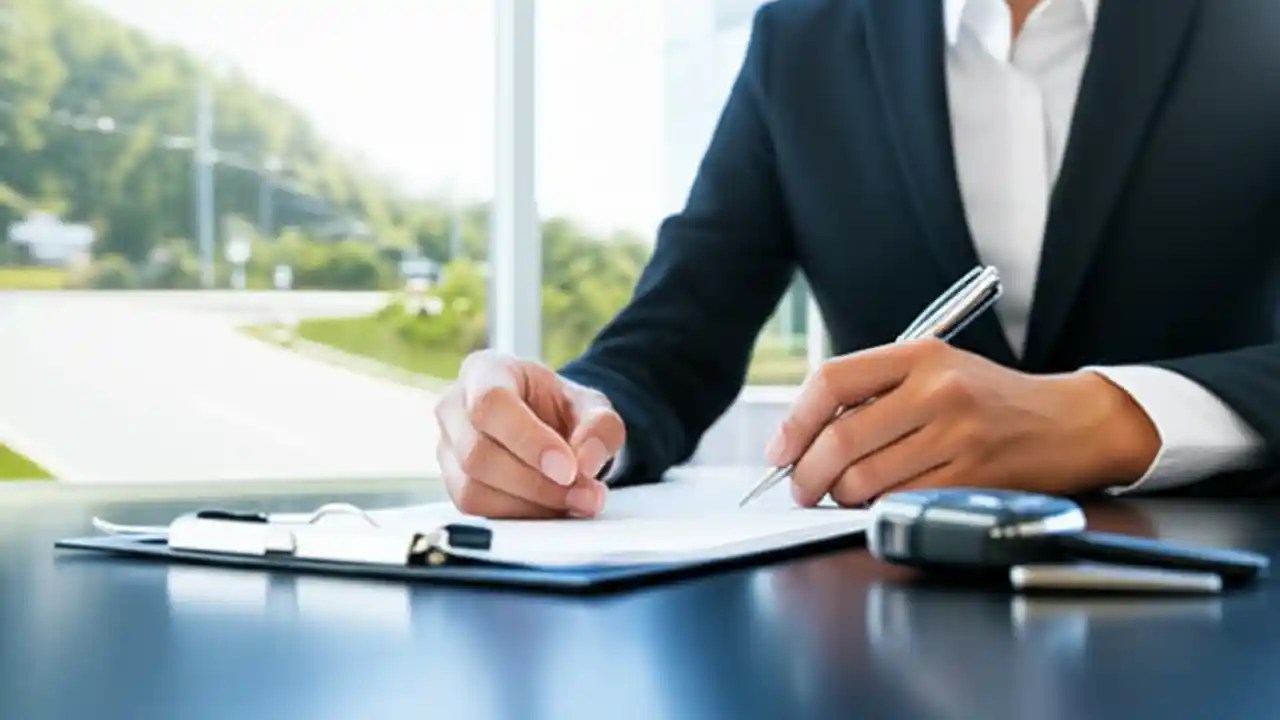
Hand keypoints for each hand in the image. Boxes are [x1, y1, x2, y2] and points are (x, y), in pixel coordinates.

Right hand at [434, 350, 624, 518]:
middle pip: (477, 453)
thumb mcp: (593, 406)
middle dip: (535, 483)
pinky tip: (550, 508)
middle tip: (584, 494)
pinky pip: (477, 510)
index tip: (568, 469)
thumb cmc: (560, 408)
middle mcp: (455, 407)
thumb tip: (585, 463)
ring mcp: (448, 447)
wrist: (548, 425)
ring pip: (473, 488)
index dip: (528, 441)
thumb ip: (600, 426)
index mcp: (486, 371)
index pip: (491, 404)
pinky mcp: (452, 484)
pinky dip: (519, 515)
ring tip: (574, 501)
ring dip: (530, 504)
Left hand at [766, 339, 1160, 506]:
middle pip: (840, 439)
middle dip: (806, 474)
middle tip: (801, 488)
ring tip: (844, 493)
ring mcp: (957, 437)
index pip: (832, 381)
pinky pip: (898, 503)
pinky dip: (876, 509)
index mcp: (920, 356)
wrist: (1068, 422)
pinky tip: (880, 501)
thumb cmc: (989, 398)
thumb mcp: (935, 369)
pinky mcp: (971, 479)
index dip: (794, 421)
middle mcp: (938, 391)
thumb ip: (874, 391)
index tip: (779, 450)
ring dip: (840, 496)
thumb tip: (802, 435)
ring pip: (864, 480)